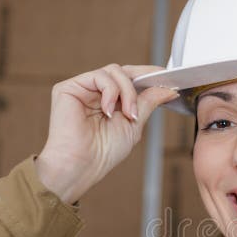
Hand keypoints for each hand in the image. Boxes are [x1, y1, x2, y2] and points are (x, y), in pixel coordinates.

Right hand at [35, 64, 177, 203]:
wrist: (82, 165)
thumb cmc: (104, 152)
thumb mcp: (134, 124)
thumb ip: (148, 102)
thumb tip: (168, 89)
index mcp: (110, 101)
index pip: (130, 79)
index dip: (148, 75)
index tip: (168, 77)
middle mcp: (96, 93)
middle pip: (124, 72)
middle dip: (142, 81)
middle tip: (155, 92)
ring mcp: (82, 89)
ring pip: (114, 72)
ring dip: (128, 92)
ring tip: (128, 114)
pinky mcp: (69, 88)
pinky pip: (99, 76)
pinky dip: (111, 92)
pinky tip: (108, 112)